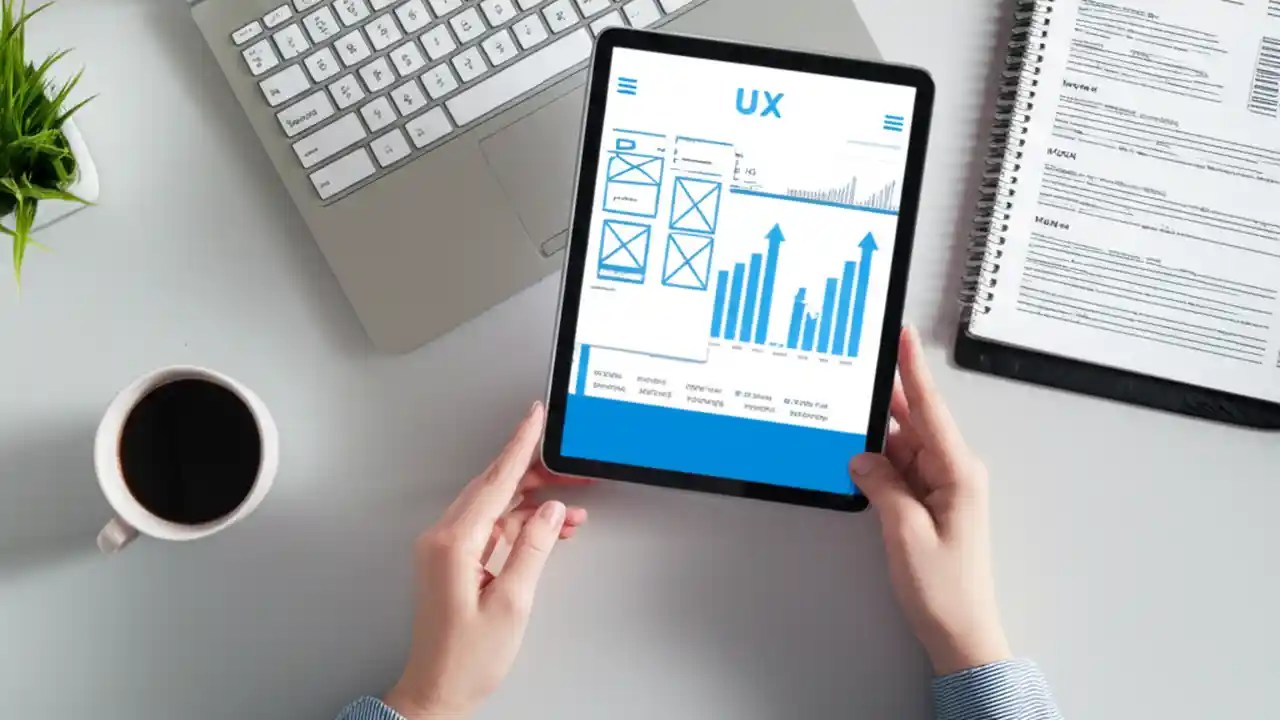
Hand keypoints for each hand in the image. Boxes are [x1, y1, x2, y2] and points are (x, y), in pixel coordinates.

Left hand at [384, 403, 589, 718]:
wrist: (437, 690)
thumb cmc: (466, 658)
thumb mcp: (512, 603)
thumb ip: (533, 549)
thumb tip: (549, 510)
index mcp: (453, 543)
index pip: (494, 482)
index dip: (519, 446)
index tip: (535, 418)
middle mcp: (443, 539)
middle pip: (494, 487)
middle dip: (535, 473)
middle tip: (569, 465)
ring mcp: (446, 549)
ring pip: (495, 507)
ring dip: (532, 503)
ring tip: (572, 505)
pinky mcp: (453, 561)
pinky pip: (490, 528)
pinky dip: (520, 525)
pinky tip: (549, 530)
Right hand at [849, 327, 1011, 675]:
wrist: (962, 633)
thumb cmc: (943, 590)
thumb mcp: (905, 534)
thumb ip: (882, 486)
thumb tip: (862, 456)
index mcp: (958, 472)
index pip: (931, 410)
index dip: (914, 370)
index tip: (903, 336)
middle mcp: (953, 471)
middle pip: (914, 421)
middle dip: (886, 399)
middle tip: (856, 370)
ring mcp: (941, 486)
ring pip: (902, 445)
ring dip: (876, 436)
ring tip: (846, 415)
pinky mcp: (928, 502)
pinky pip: (899, 468)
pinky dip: (878, 462)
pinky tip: (856, 456)